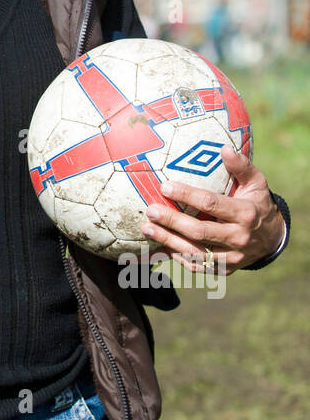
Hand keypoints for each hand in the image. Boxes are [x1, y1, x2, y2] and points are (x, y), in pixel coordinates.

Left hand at [141, 146, 286, 274]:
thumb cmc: (258, 203)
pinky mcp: (225, 270)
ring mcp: (232, 257)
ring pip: (195, 252)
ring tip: (147, 228)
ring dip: (168, 241)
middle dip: (172, 221)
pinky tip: (160, 245)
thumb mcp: (257, 183)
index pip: (211, 204)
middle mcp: (238, 237)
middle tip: (150, 211)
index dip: (187, 195)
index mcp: (245, 213)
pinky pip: (197, 266)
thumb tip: (224, 149)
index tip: (165, 186)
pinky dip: (177, 257)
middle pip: (199, 232)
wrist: (273, 239)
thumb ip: (241, 166)